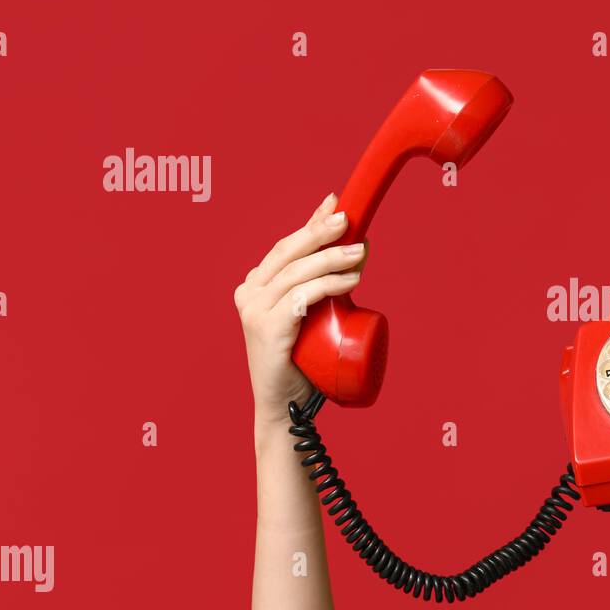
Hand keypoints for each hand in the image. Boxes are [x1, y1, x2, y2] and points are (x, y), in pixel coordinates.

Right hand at [233, 192, 367, 426]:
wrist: (286, 407)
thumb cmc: (302, 362)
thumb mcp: (314, 315)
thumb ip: (325, 286)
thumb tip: (359, 252)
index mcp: (255, 287)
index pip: (286, 247)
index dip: (310, 223)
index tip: (335, 202)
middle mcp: (249, 294)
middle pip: (288, 252)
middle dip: (320, 232)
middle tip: (349, 219)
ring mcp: (254, 311)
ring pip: (297, 272)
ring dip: (332, 258)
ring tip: (360, 252)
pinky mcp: (267, 328)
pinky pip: (301, 296)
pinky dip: (328, 284)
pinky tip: (350, 279)